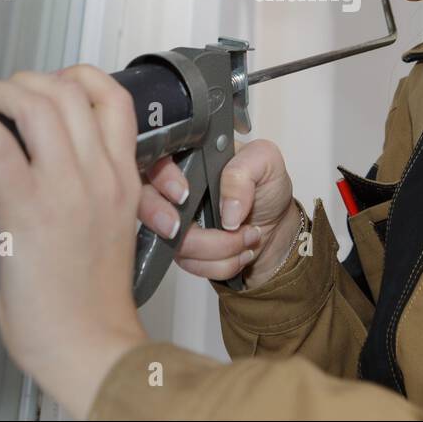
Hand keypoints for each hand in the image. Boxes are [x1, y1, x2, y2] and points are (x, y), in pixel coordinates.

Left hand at [0, 65, 147, 417]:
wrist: (89, 346)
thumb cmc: (90, 305)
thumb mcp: (109, 231)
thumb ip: (87, 196)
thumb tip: (41, 174)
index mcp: (122, 182)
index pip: (115, 99)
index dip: (79, 77)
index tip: (52, 84)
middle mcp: (99, 176)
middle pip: (70, 89)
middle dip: (27, 80)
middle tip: (1, 96)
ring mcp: (66, 188)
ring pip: (36, 103)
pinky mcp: (27, 208)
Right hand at [143, 139, 298, 288]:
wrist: (278, 229)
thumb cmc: (268, 189)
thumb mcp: (266, 162)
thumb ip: (243, 173)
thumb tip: (226, 210)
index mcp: (190, 157)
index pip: (156, 160)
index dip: (161, 179)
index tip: (184, 194)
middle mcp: (175, 189)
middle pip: (144, 202)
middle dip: (164, 218)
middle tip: (187, 227)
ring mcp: (176, 221)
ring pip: (172, 241)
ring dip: (216, 247)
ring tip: (247, 236)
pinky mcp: (183, 250)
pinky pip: (190, 264)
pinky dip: (221, 263)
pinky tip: (239, 252)